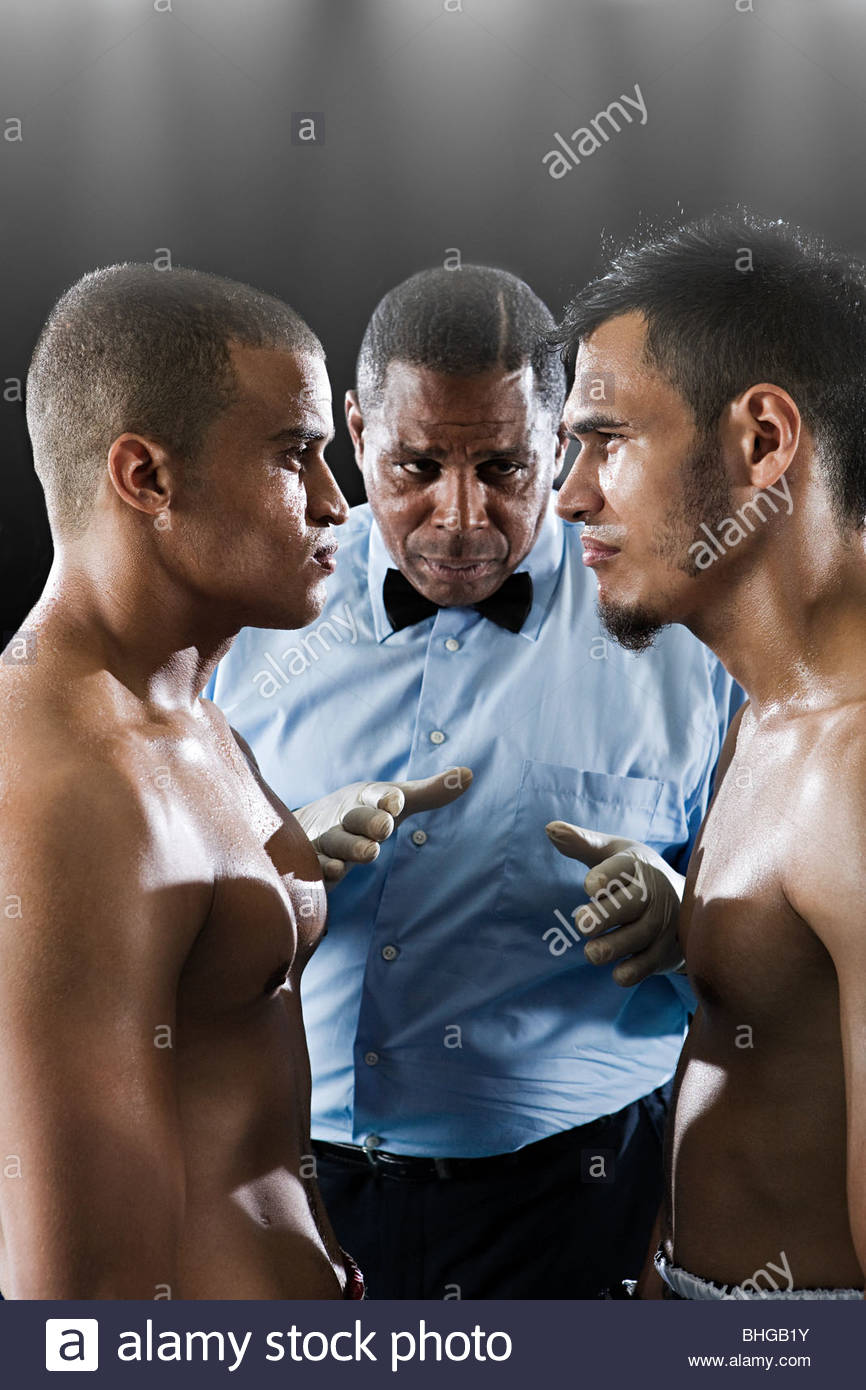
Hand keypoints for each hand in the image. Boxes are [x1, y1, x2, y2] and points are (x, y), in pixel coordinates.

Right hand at [297, 768, 472, 884]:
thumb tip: (469, 774)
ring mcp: (327, 840)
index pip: (379, 796)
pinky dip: (323, 868)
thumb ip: (431, 792)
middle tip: (385, 827)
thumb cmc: (364, 813)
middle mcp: (346, 818)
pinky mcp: (313, 863)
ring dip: (352, 846)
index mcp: (369, 800)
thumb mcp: (396, 802)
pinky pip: (317, 866)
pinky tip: (334, 871)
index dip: (387, 799)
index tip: (396, 803)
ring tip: (369, 851)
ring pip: (338, 842)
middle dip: (371, 822)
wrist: (306, 828)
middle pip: (358, 819)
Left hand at [545, 821, 684, 985]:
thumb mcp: (613, 853)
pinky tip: (617, 974)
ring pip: (640, 936)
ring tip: (591, 953)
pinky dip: (635, 971)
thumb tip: (549, 828)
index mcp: (637, 866)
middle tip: (580, 923)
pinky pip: (651, 963)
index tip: (589, 886)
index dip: (606, 876)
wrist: (688, 903)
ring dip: (615, 946)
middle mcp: (654, 893)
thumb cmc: (635, 875)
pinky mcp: (665, 951)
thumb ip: (582, 843)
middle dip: (607, 914)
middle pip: (632, 903)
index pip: (622, 867)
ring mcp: (662, 924)